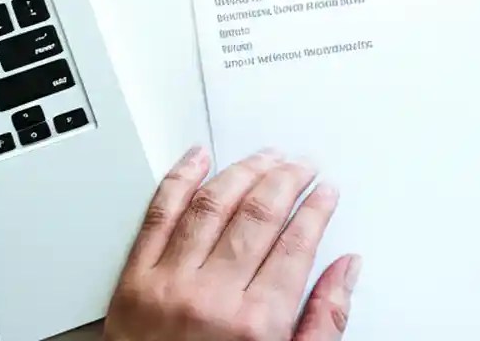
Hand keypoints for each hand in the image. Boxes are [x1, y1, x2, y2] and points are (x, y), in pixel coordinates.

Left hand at [104, 147, 361, 340]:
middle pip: (259, 214)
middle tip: (303, 165)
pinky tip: (198, 159)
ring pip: (213, 203)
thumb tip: (346, 270)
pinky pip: (158, 215)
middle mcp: (212, 298)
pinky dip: (180, 179)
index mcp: (256, 324)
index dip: (317, 208)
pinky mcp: (134, 281)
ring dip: (244, 170)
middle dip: (288, 179)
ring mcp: (169, 285)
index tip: (326, 192)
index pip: (297, 242)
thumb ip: (324, 321)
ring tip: (265, 156)